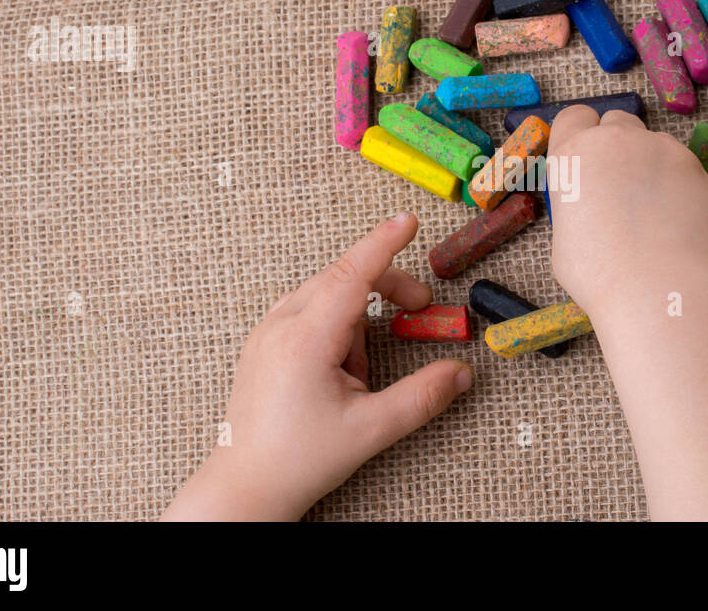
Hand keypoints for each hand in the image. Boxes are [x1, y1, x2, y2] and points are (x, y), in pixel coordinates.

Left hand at [162, 212, 473, 520]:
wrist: (246, 484)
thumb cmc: (298, 460)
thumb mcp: (371, 429)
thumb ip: (423, 396)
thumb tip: (461, 373)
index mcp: (306, 339)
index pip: (352, 273)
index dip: (384, 243)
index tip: (408, 221)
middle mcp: (281, 326)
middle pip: (344, 278)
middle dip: (388, 287)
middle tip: (420, 308)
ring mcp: (267, 333)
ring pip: (327, 296)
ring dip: (358, 319)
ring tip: (361, 373)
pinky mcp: (263, 344)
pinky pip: (308, 313)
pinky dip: (335, 329)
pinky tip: (339, 370)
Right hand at [547, 106, 707, 322]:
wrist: (659, 287)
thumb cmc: (600, 275)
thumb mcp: (564, 239)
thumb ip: (577, 205)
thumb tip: (591, 209)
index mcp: (573, 155)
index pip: (573, 117)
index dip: (579, 135)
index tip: (586, 159)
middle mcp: (615, 140)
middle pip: (615, 121)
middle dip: (616, 144)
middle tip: (620, 185)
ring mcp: (659, 147)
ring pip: (652, 141)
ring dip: (648, 162)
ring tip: (653, 208)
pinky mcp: (694, 164)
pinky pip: (680, 163)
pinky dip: (677, 181)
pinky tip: (677, 216)